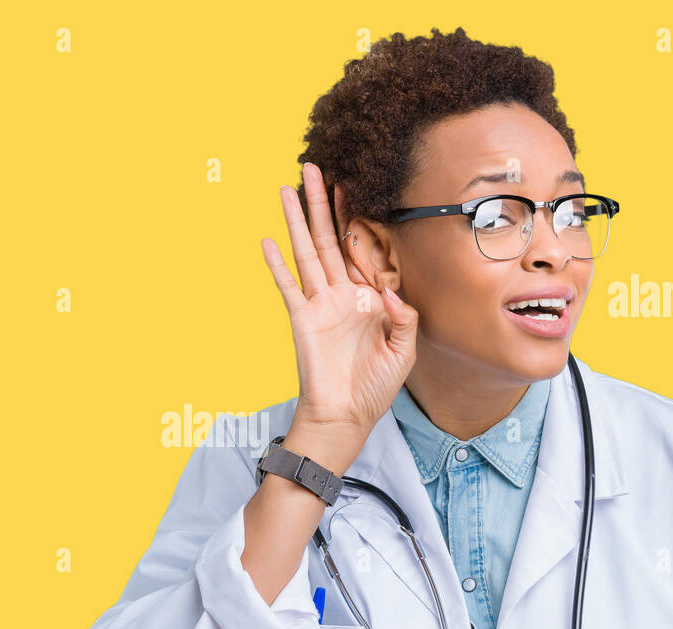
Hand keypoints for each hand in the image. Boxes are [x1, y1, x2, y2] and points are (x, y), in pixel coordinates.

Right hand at [261, 162, 418, 465]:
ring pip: (306, 252)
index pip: (359, 247)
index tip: (350, 183)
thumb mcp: (405, 349)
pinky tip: (267, 241)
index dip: (354, 216)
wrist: (347, 417)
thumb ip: (405, 316)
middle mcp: (341, 294)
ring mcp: (319, 305)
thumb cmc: (375, 387)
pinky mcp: (302, 320)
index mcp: (367, 298)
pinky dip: (277, 265)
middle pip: (328, 238)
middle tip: (313, 166)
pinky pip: (288, 287)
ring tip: (287, 189)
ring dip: (297, 221)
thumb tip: (389, 293)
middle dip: (321, 202)